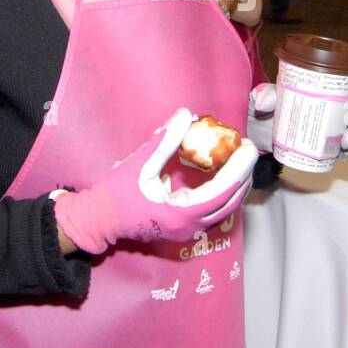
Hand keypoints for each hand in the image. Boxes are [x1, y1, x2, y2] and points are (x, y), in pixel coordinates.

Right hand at [53, 108, 257, 254]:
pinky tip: (223, 174)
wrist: (100, 220)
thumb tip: (185, 115)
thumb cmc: (117, 194)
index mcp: (180, 214)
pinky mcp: (185, 229)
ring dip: (235, 186)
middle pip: (230, 203)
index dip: (238, 169)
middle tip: (246, 149)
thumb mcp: (140, 165)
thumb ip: (164, 141)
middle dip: (243, 176)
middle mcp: (190, 227)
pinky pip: (213, 211)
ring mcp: (188, 232)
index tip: (247, 147)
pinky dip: (222, 193)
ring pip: (224, 210)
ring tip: (239, 160)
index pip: (221, 192)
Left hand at [246, 73, 347, 160]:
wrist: (257, 132)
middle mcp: (329, 107)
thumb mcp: (261, 95)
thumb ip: (264, 95)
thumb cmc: (264, 107)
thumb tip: (266, 102)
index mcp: (319, 88)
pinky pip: (344, 150)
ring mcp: (328, 129)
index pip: (345, 81)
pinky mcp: (325, 148)